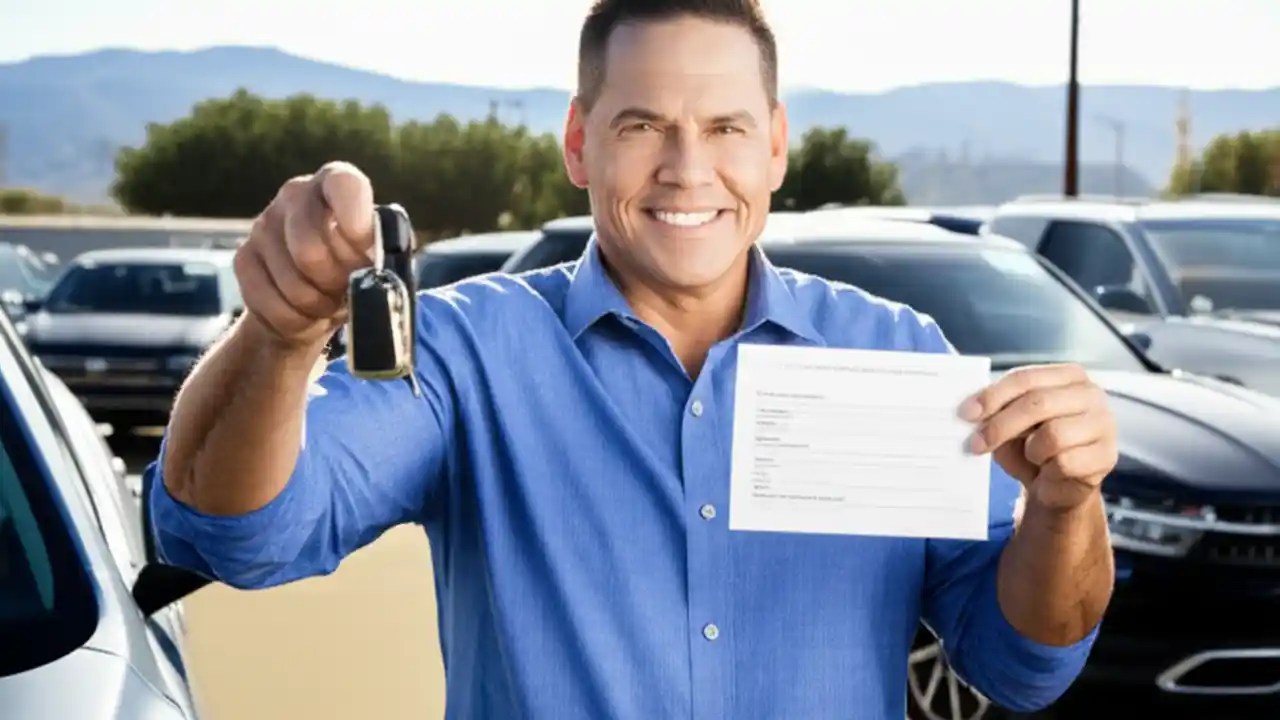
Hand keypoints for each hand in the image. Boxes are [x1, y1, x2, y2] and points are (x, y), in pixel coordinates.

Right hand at [234, 161, 377, 350]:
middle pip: (310, 250)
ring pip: (292, 284)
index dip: (353, 217)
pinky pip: (272, 303)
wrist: (315, 295)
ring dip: (318, 306)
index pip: (344, 184)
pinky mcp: (244, 258)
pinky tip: (306, 313)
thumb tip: (373, 270)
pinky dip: (296, 320)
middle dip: (335, 283)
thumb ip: (379, 254)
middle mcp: (295, 194)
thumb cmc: (355, 267)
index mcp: (335, 183)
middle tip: (347, 290)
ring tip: (330, 302)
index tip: (362, 242)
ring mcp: (264, 224)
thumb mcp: (377, 256)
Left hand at [960, 363, 1117, 510]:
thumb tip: (971, 409)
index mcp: (1067, 375)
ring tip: (1032, 455)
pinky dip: (1048, 469)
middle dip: (1001, 425)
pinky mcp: (1107, 456)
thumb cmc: (1033, 446)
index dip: (993, 396)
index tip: (966, 413)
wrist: (1058, 485)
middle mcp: (1091, 394)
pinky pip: (1066, 462)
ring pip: (1053, 435)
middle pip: (1037, 403)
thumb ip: (996, 410)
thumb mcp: (1011, 424)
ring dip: (1031, 450)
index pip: (1025, 378)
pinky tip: (1050, 470)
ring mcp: (1103, 424)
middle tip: (976, 443)